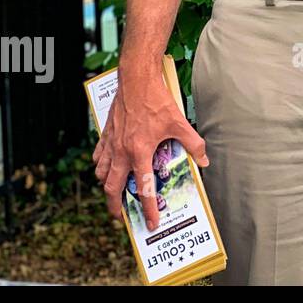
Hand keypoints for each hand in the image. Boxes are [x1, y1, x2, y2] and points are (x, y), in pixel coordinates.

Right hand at [92, 72, 208, 231]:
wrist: (136, 80)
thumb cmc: (157, 100)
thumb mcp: (180, 122)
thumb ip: (193, 144)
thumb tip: (203, 160)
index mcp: (140, 152)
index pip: (143, 188)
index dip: (148, 209)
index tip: (151, 222)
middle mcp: (121, 152)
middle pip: (112, 188)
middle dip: (115, 206)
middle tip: (120, 216)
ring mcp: (111, 143)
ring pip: (101, 173)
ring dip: (107, 185)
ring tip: (114, 192)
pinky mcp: (106, 134)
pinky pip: (98, 156)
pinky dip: (100, 165)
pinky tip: (107, 166)